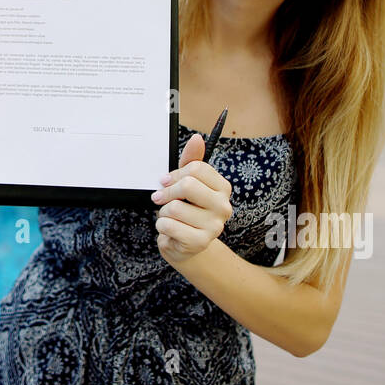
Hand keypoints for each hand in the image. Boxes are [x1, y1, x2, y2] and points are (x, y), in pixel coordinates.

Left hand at [153, 132, 232, 261]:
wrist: (186, 246)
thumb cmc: (186, 211)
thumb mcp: (187, 185)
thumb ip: (191, 161)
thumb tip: (196, 138)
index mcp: (222, 188)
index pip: (196, 168)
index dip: (175, 174)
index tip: (166, 181)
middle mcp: (223, 206)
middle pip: (188, 185)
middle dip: (167, 192)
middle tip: (160, 199)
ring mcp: (214, 226)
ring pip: (174, 208)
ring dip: (163, 212)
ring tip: (170, 218)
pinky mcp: (200, 242)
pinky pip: (168, 225)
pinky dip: (162, 226)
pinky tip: (170, 230)